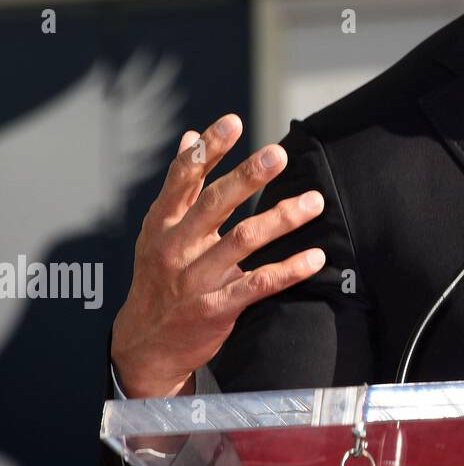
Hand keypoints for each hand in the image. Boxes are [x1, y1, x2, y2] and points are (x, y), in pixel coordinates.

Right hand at [111, 113, 326, 398]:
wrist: (146, 344)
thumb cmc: (159, 277)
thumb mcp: (159, 230)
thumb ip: (181, 185)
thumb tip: (190, 136)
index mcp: (162, 223)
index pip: (184, 178)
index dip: (207, 149)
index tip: (233, 121)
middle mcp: (176, 247)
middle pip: (215, 204)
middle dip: (247, 176)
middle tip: (278, 154)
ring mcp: (195, 279)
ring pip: (242, 241)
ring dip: (281, 219)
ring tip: (314, 201)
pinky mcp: (216, 308)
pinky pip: (258, 284)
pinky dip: (289, 270)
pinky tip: (315, 257)